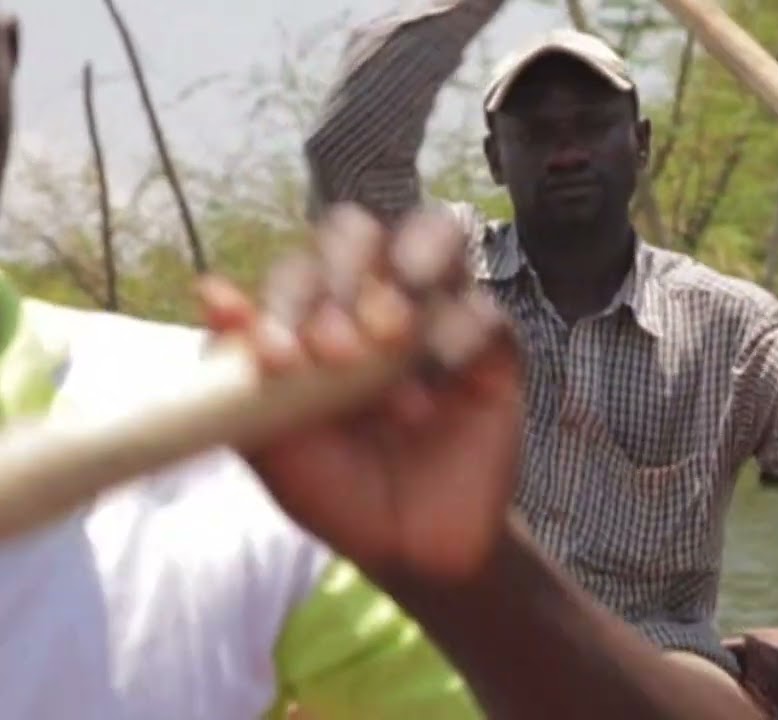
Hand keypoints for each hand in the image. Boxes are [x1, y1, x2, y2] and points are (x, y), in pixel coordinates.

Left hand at [196, 205, 522, 584]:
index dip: (288, 299)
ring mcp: (440, 318)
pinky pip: (486, 315)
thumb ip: (240, 370)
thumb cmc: (336, 488)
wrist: (408, 548)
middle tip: (338, 351)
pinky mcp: (495, 353)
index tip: (280, 361)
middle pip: (362, 232)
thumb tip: (211, 291)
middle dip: (342, 277)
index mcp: (320, 314)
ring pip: (440, 236)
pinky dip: (456, 337)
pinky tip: (431, 387)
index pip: (302, 265)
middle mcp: (378, 300)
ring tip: (393, 329)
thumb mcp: (273, 441)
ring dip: (412, 265)